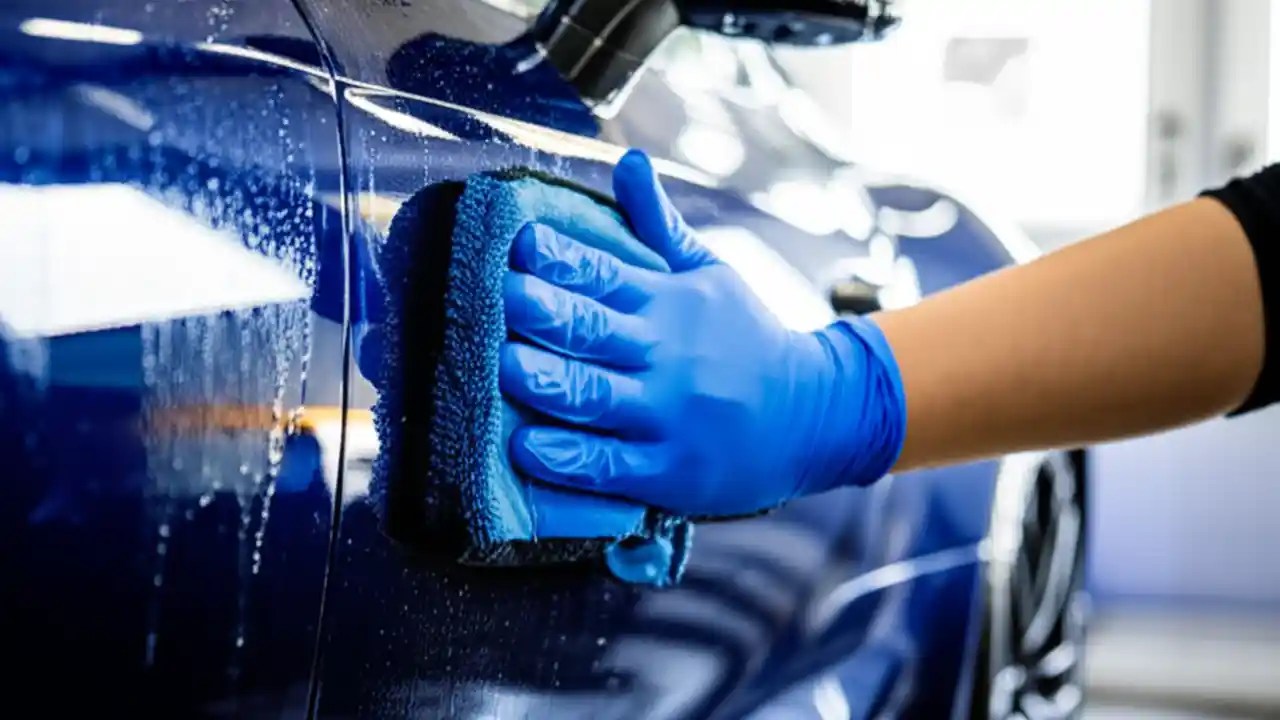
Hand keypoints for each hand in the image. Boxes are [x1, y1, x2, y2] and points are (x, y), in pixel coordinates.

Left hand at [499, 150, 906, 516]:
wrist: (810, 418)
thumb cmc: (744, 339)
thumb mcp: (709, 275)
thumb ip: (658, 225)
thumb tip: (628, 160)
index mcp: (669, 303)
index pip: (605, 273)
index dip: (561, 258)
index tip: (521, 244)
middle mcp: (666, 356)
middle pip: (592, 330)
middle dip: (542, 311)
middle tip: (499, 297)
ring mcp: (665, 417)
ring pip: (592, 397)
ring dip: (544, 380)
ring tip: (502, 365)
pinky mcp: (665, 472)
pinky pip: (605, 466)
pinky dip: (565, 458)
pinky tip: (526, 447)